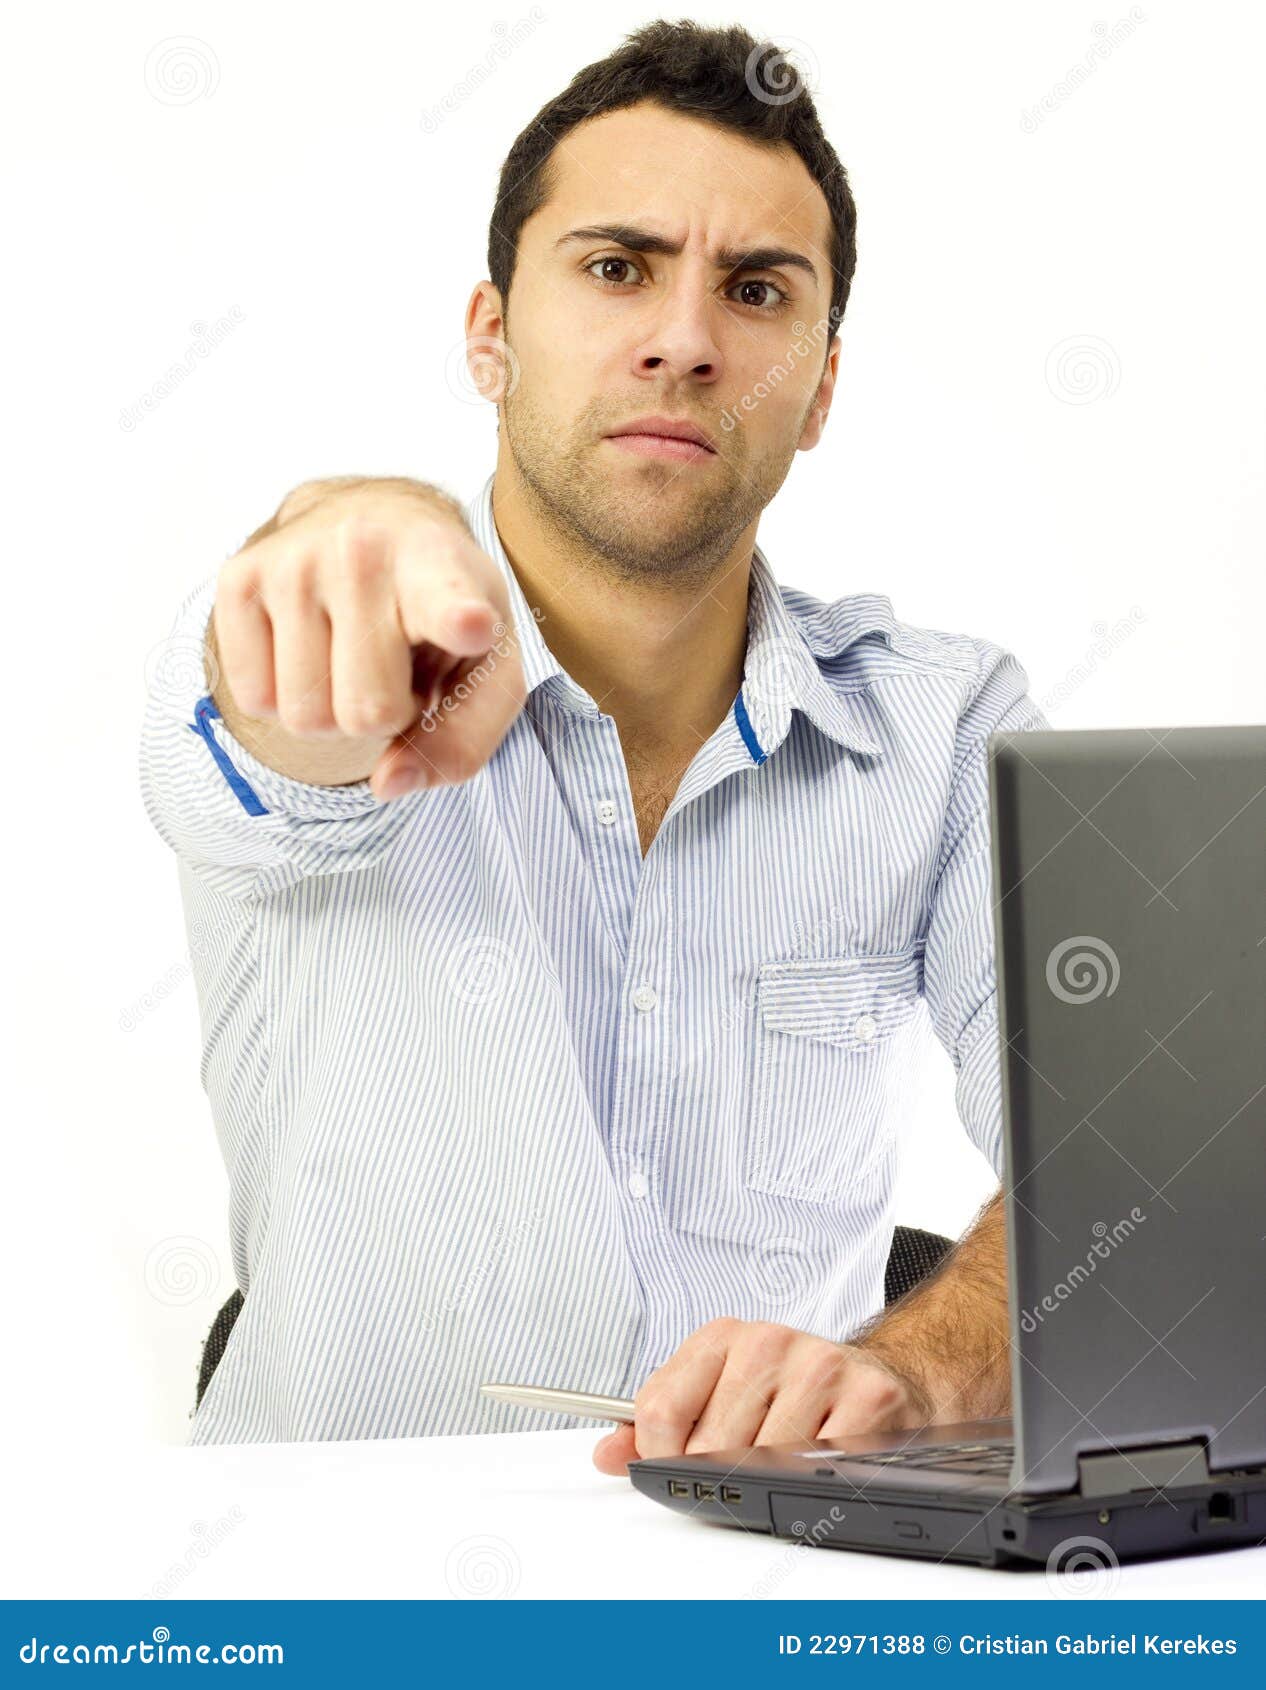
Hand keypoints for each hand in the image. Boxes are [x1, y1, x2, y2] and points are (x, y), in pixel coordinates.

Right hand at [211, 478, 525, 798]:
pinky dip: (287, 698)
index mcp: (441, 569)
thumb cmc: (440, 612)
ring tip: (357, 655)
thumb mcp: (484, 671)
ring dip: (333, 710)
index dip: (459, 620)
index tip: (472, 624)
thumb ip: (460, 741)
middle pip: (366, 714)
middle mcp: (362, 552)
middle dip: (384, 717)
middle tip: (398, 669)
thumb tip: (387, 784)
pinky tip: (314, 649)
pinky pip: (255, 701)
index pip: (446, 601)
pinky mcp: (238, 579)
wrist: (374, 521)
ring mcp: (293, 562)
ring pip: (304, 717)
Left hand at [591, 1317, 931, 1475]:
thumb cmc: (790, 1390)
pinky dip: (814, 1478)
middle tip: (742, 1471)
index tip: (675, 1467)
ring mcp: (820, 1366)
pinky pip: (818, 1465)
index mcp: (724, 1336)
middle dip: (718, 1477)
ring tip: (784, 1460)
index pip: (660, 1409)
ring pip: (761, 1463)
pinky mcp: (868, 1397)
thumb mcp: (719, 1391)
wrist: (875, 1378)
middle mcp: (769, 1342)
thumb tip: (608, 1453)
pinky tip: (819, 1459)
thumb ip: (659, 1423)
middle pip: (708, 1447)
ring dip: (770, 1482)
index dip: (660, 1457)